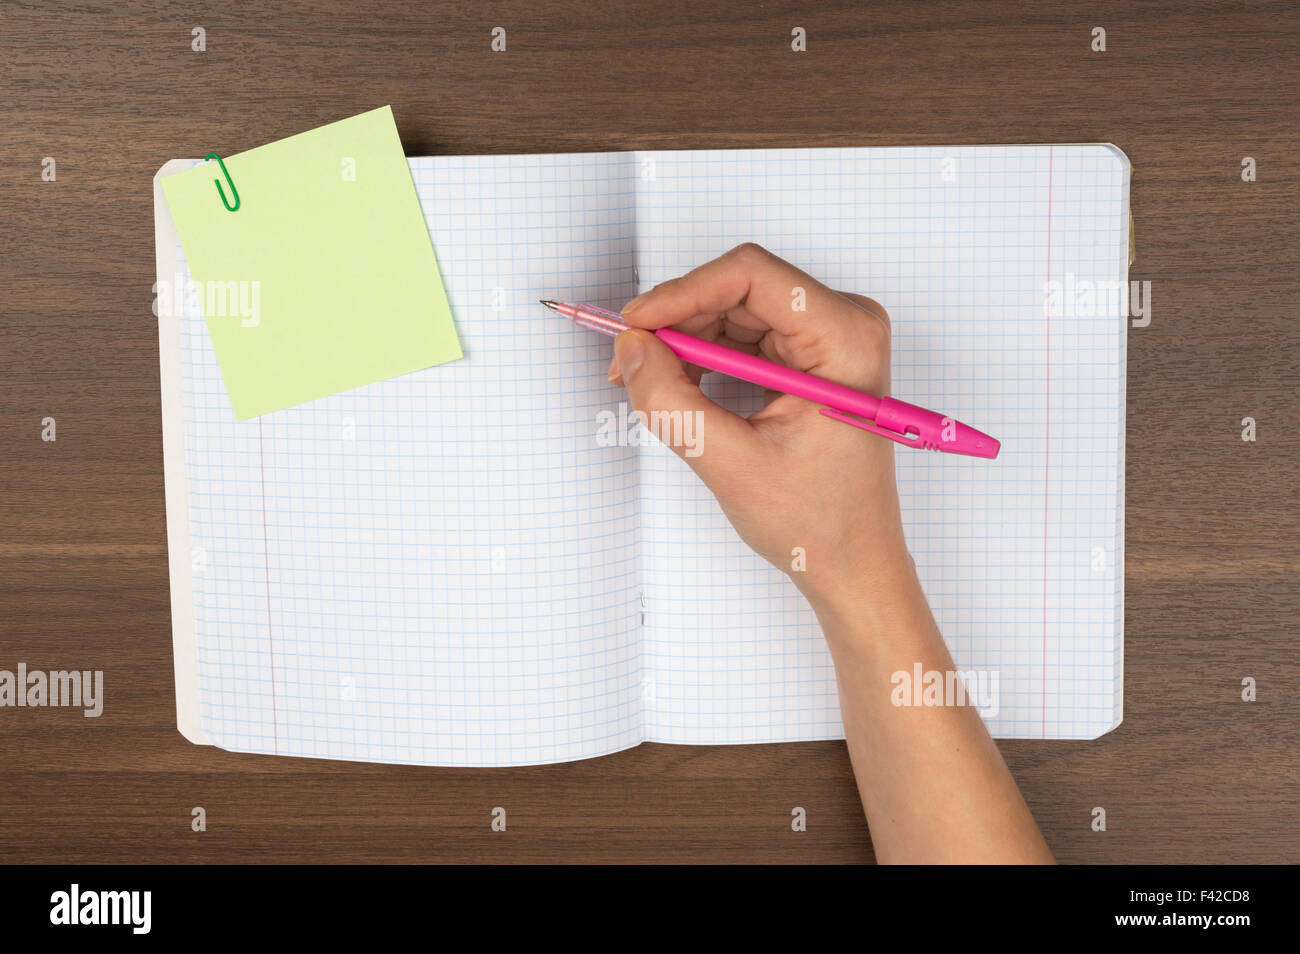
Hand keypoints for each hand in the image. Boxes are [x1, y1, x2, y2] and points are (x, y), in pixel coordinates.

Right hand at [610, 243, 910, 611]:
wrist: (854, 563)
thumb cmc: (821, 523)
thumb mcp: (732, 464)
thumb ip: (672, 403)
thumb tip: (631, 350)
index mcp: (846, 339)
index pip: (751, 276)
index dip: (683, 292)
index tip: (635, 324)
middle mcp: (845, 325)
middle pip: (739, 289)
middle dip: (677, 321)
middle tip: (629, 362)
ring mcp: (828, 340)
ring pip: (734, 310)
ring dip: (685, 341)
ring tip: (653, 384)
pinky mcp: (809, 358)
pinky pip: (743, 335)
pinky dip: (703, 357)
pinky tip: (682, 388)